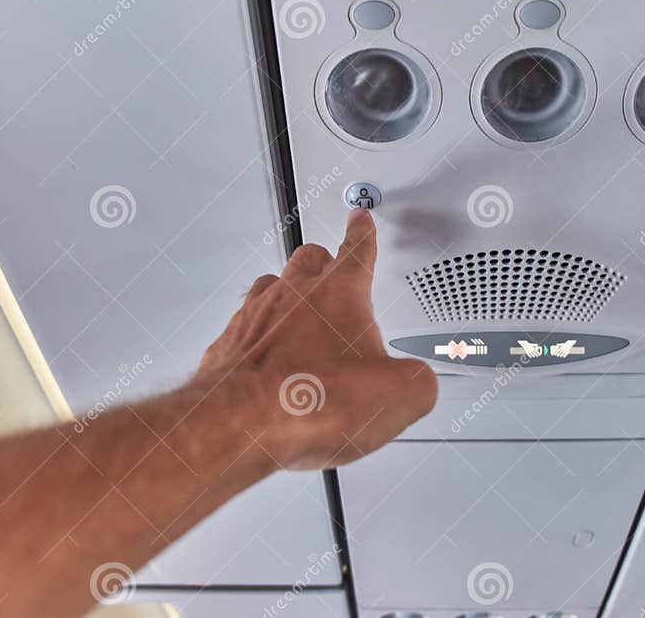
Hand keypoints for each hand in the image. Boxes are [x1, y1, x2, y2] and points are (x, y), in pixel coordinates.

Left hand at [198, 209, 436, 469]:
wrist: (240, 423)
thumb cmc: (308, 400)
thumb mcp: (397, 397)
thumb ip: (416, 382)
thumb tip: (416, 385)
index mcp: (339, 295)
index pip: (356, 251)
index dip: (362, 233)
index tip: (360, 221)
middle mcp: (293, 297)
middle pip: (308, 259)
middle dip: (323, 261)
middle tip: (331, 268)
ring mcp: (255, 319)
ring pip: (271, 287)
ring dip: (286, 295)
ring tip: (298, 315)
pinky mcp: (228, 348)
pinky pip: (243, 328)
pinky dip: (258, 338)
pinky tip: (266, 361)